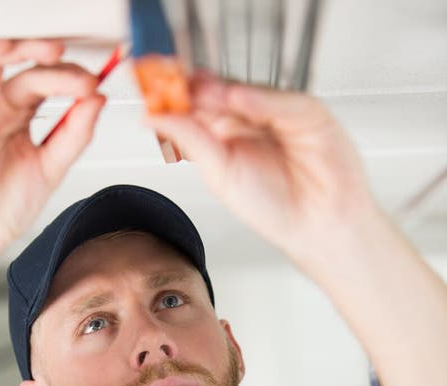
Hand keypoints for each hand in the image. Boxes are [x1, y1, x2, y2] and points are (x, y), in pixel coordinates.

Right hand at [0, 38, 104, 258]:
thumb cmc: (1, 211)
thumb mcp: (50, 170)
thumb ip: (74, 136)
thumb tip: (97, 101)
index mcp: (21, 121)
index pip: (50, 86)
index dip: (74, 82)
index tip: (97, 89)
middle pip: (30, 71)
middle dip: (60, 71)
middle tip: (85, 81)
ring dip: (23, 48)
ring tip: (53, 55)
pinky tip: (6, 50)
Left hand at [145, 71, 377, 262]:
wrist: (315, 224)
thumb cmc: (274, 207)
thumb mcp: (219, 174)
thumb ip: (190, 141)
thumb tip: (154, 119)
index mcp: (225, 133)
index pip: (196, 104)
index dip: (175, 94)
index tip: (153, 87)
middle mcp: (250, 118)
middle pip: (219, 90)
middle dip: (194, 84)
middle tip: (170, 77)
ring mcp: (278, 112)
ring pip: (248, 91)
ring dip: (222, 88)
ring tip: (199, 90)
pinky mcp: (307, 113)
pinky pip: (281, 100)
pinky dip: (259, 99)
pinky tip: (238, 99)